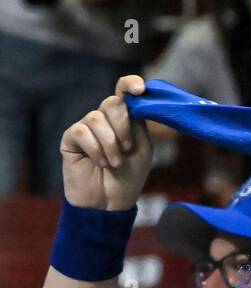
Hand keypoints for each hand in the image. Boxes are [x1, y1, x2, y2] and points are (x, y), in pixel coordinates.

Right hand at [60, 75, 152, 211]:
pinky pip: (82, 132)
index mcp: (123, 118)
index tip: (139, 89)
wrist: (111, 202)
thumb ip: (139, 123)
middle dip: (123, 127)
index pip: (123, 92)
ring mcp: (86, 127)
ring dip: (110, 144)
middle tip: (127, 149)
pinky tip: (99, 163)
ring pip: (96, 118)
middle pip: (112, 104)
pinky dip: (95, 148)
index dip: (130, 85)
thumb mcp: (142, 148)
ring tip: (114, 163)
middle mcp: (104, 119)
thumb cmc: (128, 176)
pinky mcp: (71, 139)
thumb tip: (135, 99)